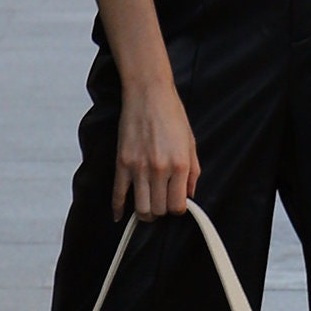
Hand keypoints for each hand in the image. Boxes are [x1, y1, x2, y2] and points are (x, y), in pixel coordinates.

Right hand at [112, 74, 199, 220]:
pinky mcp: (122, 162)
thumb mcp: (191, 144)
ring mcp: (139, 168)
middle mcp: (160, 170)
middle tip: (160, 205)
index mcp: (180, 165)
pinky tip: (119, 216)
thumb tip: (189, 195)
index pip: (177, 206)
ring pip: (140, 208)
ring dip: (144, 214)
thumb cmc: (172, 116)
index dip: (177, 210)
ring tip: (146, 210)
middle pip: (158, 210)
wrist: (148, 94)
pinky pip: (118, 194)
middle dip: (161, 213)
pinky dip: (118, 208)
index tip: (175, 205)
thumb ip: (192, 172)